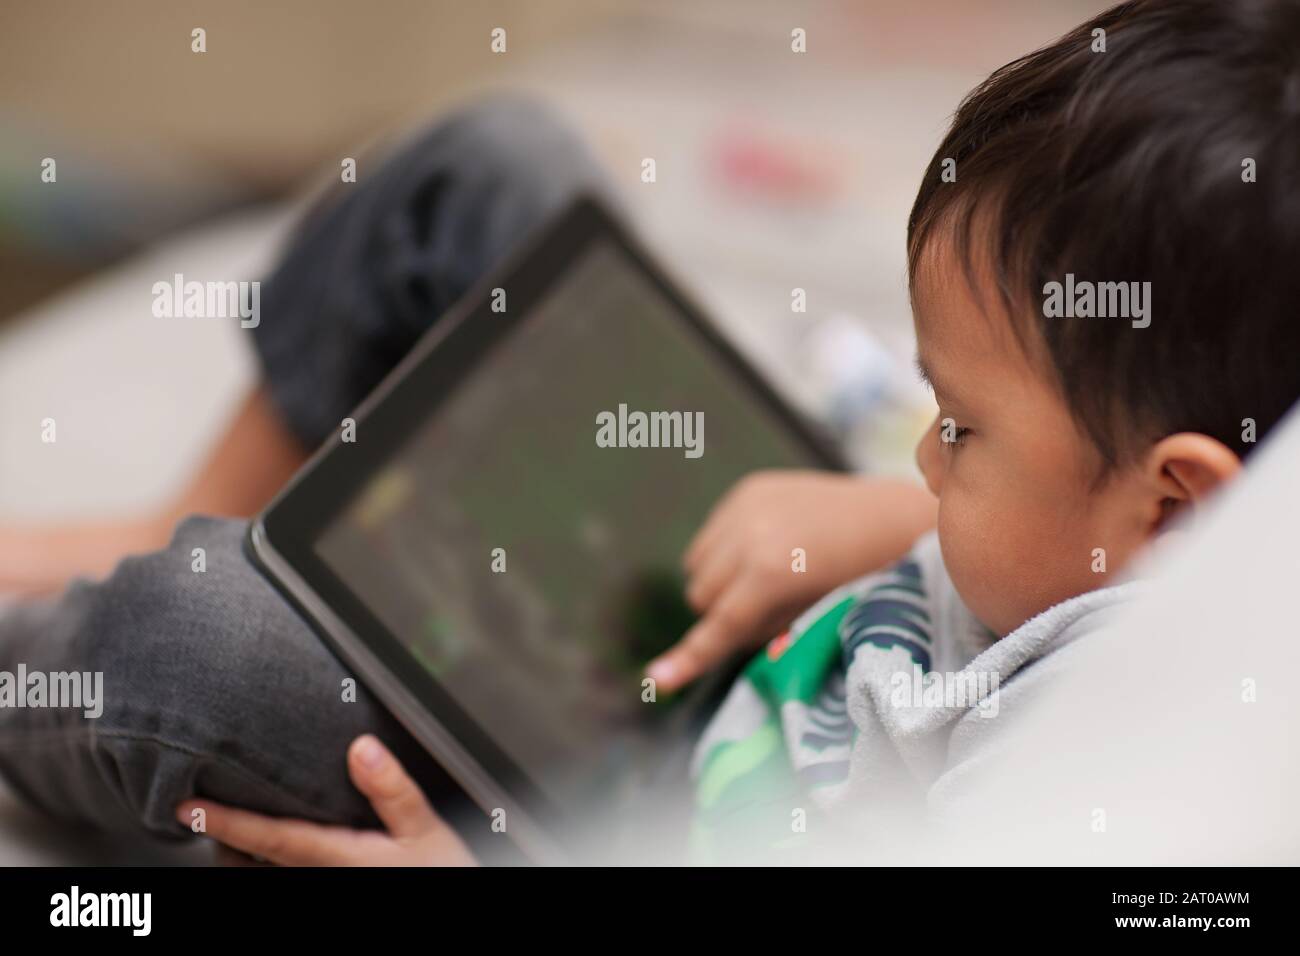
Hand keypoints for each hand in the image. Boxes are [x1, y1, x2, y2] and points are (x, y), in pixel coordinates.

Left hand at [176, 735, 476, 865]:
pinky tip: (273, 849)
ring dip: (241, 853)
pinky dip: (264, 862)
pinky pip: (279, 879)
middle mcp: (315, 880)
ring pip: (259, 876)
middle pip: (247, 864)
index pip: (265, 838)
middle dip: (223, 839)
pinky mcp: (330, 891)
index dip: (222, 822)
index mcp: (334, 859)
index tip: (187, 807)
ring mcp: (320, 889)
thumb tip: (361, 748)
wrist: (459, 909)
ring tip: (234, 827)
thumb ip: (392, 790)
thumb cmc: (442, 877)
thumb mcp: (427, 831)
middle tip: (207, 808)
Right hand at [647, 470, 935, 692]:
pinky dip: (726, 551)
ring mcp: (746, 506)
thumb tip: (711, 648)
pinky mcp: (748, 489)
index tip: (656, 678)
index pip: (719, 624)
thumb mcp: (811, 617)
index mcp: (772, 572)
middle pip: (699, 594)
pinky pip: (710, 535)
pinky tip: (767, 549)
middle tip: (764, 613)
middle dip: (719, 611)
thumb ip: (759, 632)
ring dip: (718, 581)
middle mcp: (749, 534)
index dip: (689, 657)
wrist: (891, 518)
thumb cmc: (860, 581)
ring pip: (696, 565)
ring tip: (765, 580)